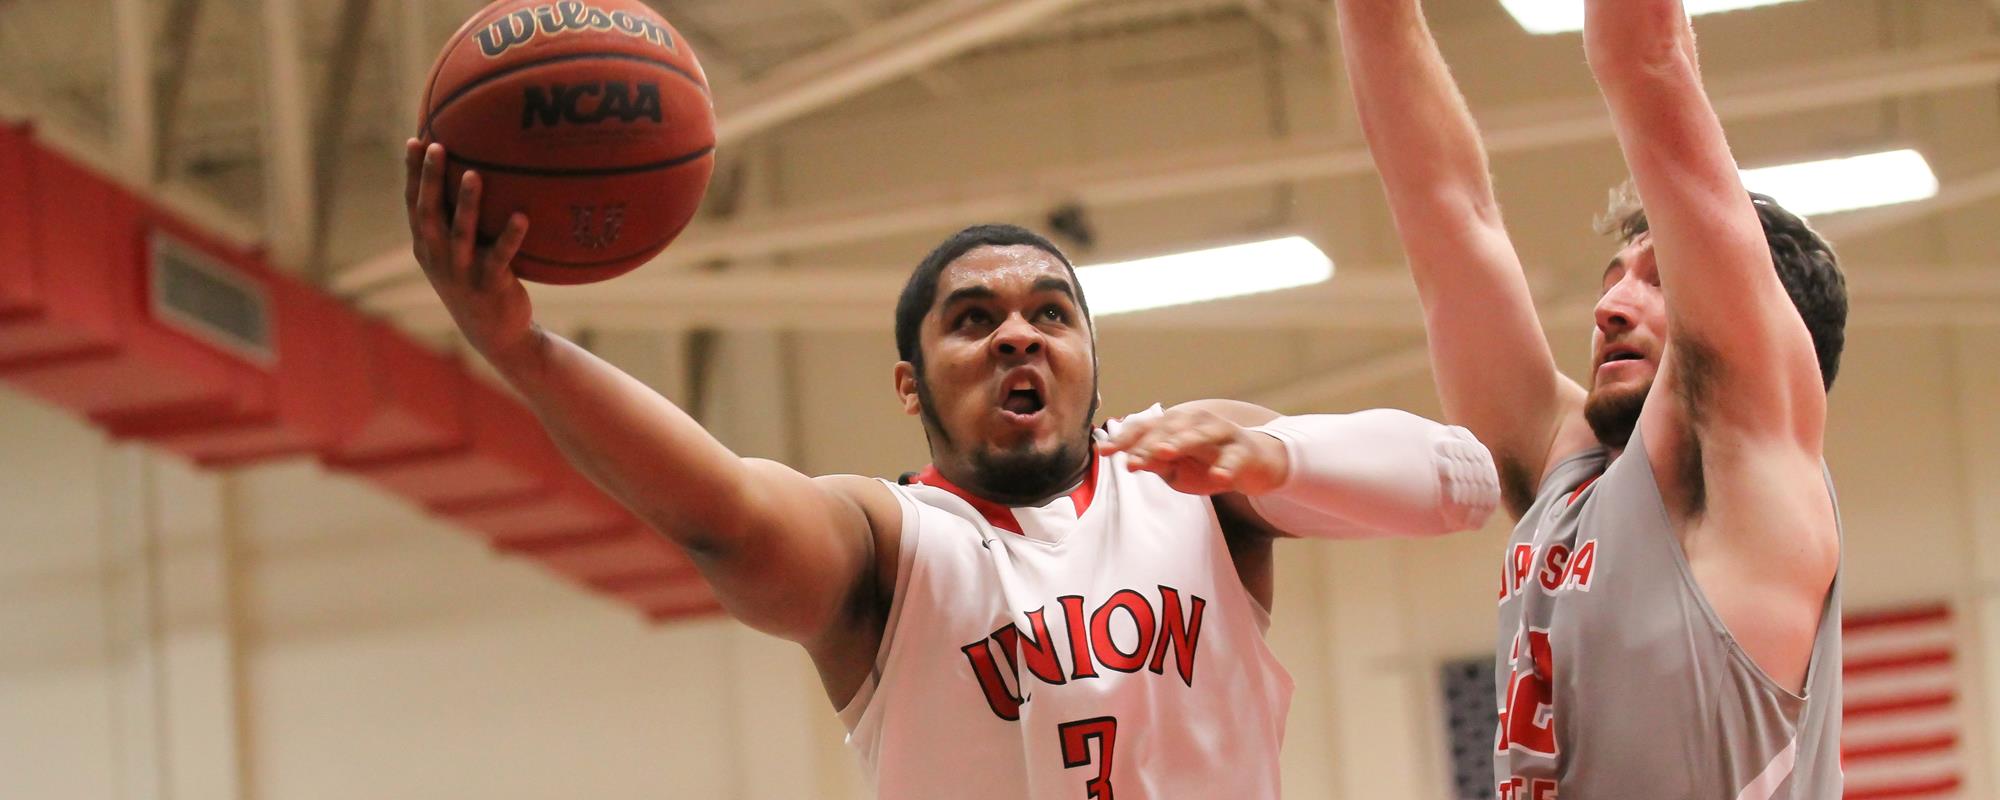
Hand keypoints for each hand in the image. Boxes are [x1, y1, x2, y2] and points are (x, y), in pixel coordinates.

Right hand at [404, 139, 537, 369]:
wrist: (495, 333)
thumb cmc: (479, 282)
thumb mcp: (460, 254)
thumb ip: (459, 221)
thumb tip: (476, 171)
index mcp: (427, 246)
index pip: (414, 204)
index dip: (412, 173)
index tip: (415, 139)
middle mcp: (438, 257)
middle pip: (429, 212)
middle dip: (430, 178)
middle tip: (437, 146)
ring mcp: (462, 272)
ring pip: (461, 233)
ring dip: (466, 203)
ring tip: (473, 174)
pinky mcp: (489, 284)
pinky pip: (500, 256)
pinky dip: (511, 236)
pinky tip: (522, 217)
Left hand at [1098, 407, 1290, 496]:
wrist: (1254, 462)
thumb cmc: (1207, 462)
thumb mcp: (1177, 467)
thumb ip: (1154, 462)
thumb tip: (1127, 460)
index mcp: (1176, 424)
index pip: (1146, 428)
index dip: (1126, 439)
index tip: (1104, 452)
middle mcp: (1197, 422)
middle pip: (1169, 429)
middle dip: (1148, 444)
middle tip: (1130, 460)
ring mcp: (1222, 434)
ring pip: (1200, 436)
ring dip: (1181, 443)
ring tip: (1163, 453)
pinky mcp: (1244, 452)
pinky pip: (1234, 460)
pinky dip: (1226, 467)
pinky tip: (1219, 477)